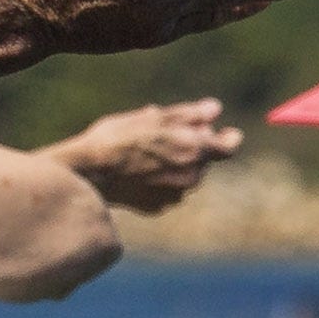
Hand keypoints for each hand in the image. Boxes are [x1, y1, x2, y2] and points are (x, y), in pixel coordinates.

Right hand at [50, 98, 244, 212]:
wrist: (89, 173)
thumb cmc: (120, 138)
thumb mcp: (155, 117)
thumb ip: (190, 115)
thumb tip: (215, 109)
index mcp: (195, 150)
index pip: (229, 146)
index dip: (227, 137)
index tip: (226, 132)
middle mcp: (192, 177)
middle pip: (203, 160)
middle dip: (191, 147)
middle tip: (164, 135)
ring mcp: (175, 195)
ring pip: (185, 175)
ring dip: (175, 164)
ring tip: (145, 152)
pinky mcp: (158, 207)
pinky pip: (168, 190)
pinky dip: (159, 181)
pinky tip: (137, 172)